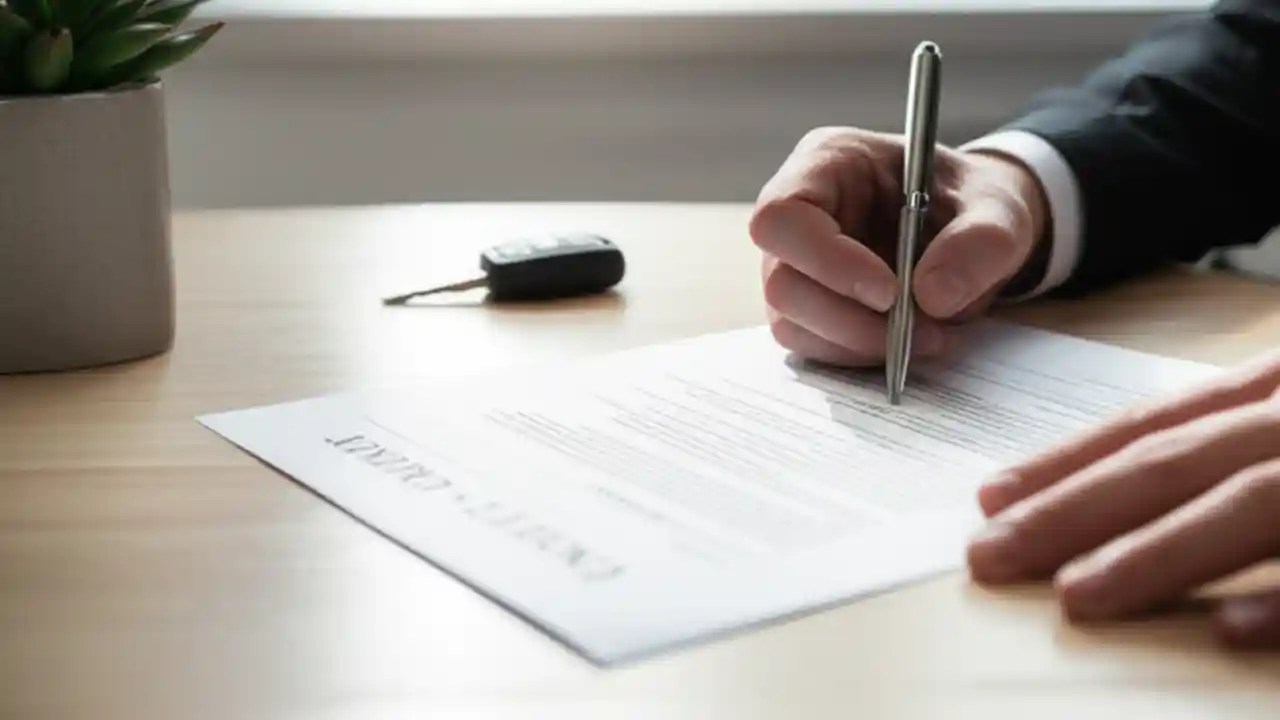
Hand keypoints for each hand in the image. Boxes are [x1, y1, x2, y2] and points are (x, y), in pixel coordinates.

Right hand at [750, 127, 1048, 365]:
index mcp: (827, 162)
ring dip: (856, 342)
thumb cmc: (972, 201)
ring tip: (925, 338)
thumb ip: (980, 241)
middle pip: (781, 280)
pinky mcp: (808, 307)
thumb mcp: (999, 207)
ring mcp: (796, 264)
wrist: (974, 229)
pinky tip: (903, 344)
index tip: (888, 293)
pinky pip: (812, 344)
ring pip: (790, 321)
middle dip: (848, 318)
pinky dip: (857, 354)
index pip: (783, 216)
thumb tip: (933, 296)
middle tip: (916, 331)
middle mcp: (798, 214)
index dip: (825, 260)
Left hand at [968, 352, 1279, 648]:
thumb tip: (1120, 486)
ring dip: (1153, 553)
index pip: (1153, 426)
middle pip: (1171, 463)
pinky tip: (1226, 628)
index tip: (989, 499)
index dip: (1066, 462)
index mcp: (1276, 390)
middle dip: (1070, 510)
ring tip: (1074, 596)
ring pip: (1246, 502)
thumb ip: (1232, 440)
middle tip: (989, 554)